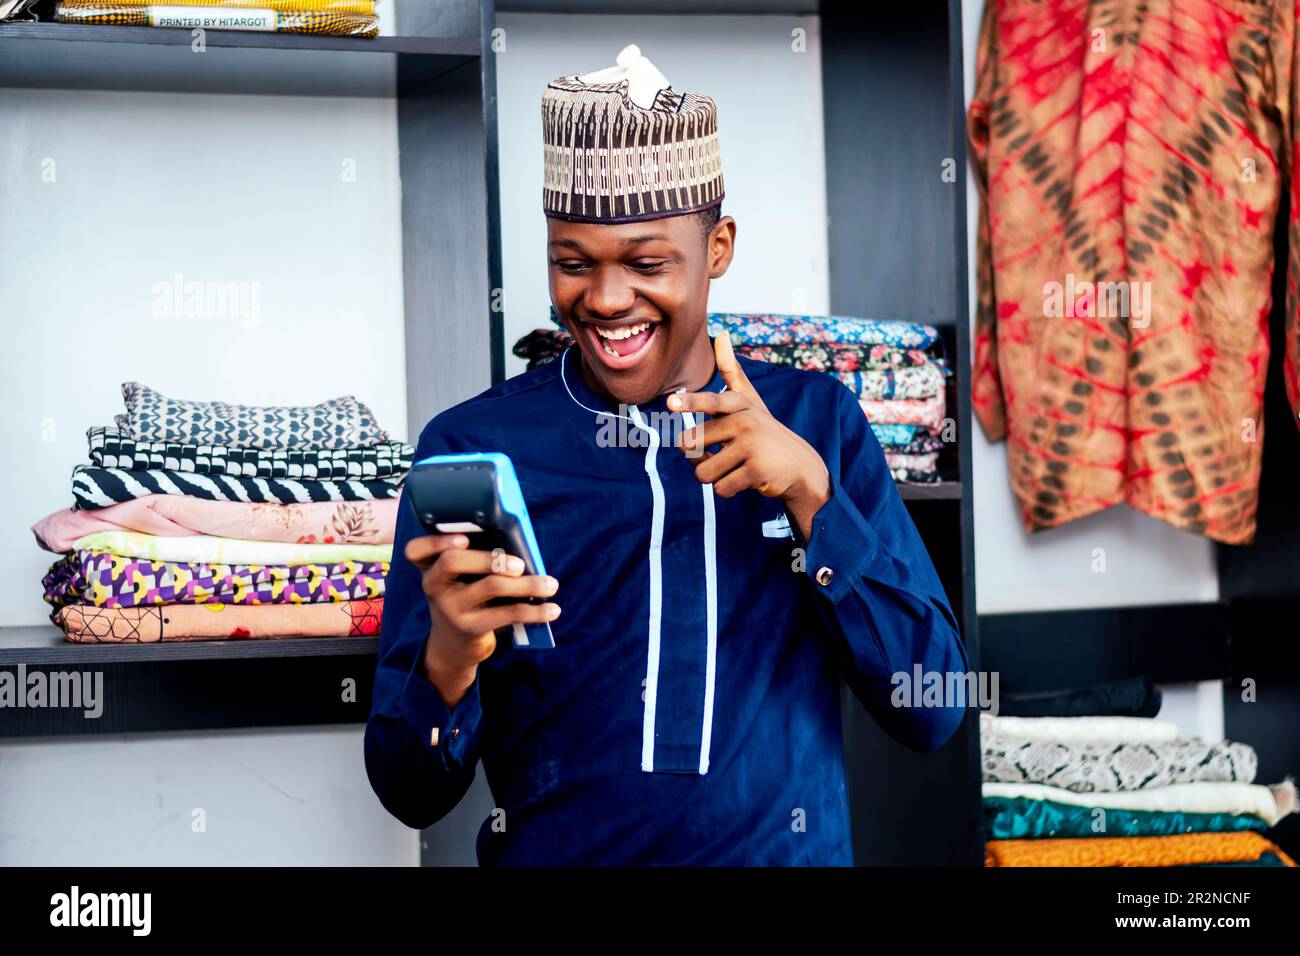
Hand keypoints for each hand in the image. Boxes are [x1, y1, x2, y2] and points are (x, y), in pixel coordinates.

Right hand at [405, 534, 560, 704]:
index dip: (436, 541)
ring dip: (526, 584)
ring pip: (490, 586)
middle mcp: (434, 585)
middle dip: (490, 557)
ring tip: (550, 585)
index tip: (462, 538)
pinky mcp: (470, 628)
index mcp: (430, 567)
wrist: (453, 646)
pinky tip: (552, 610)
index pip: (416, 550)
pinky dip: (534, 611)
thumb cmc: (466, 599)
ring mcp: (450, 607)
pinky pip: (507, 614)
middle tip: (520, 564)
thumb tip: (522, 548)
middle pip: (453, 561)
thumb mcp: (460, 580)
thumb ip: (477, 561)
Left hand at [669, 332, 830, 538]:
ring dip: (714, 477)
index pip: (711, 403)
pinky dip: (728, 489)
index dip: (690, 403)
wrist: (801, 467)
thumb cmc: (766, 433)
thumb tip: (722, 334)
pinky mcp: (756, 471)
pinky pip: (721, 488)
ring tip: (735, 467)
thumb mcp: (751, 402)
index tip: (670, 402)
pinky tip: (747, 480)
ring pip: (704, 472)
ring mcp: (752, 447)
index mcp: (739, 406)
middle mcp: (746, 422)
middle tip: (721, 455)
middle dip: (697, 458)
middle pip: (692, 446)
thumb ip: (732, 372)